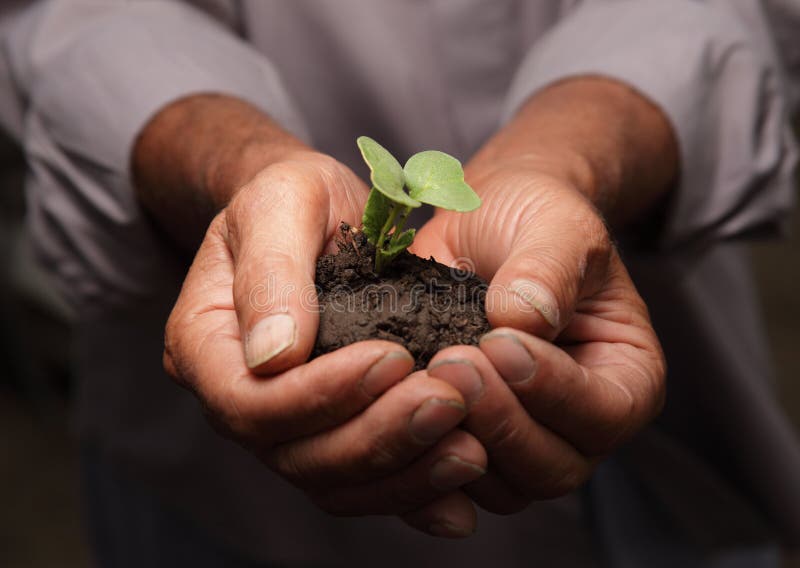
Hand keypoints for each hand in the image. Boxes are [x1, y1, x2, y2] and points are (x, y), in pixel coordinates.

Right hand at [163, 152, 486, 536]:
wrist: (314, 213)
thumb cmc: (290, 198)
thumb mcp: (278, 203)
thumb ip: (271, 272)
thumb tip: (273, 355)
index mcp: (204, 345)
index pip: (249, 402)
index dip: (320, 394)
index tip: (393, 356)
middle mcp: (237, 398)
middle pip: (296, 454)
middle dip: (376, 436)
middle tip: (449, 403)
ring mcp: (283, 424)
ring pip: (333, 480)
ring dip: (403, 473)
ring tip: (470, 449)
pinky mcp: (329, 431)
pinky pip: (363, 482)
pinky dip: (411, 490)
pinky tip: (460, 489)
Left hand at [413, 162, 665, 512]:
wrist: (483, 224)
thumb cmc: (534, 219)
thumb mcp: (556, 224)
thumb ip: (550, 268)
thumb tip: (527, 318)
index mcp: (625, 376)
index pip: (605, 414)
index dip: (554, 390)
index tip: (500, 343)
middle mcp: (578, 422)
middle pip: (552, 467)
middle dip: (500, 421)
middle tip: (452, 362)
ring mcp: (523, 439)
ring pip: (501, 485)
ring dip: (457, 440)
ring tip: (424, 377)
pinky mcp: (468, 438)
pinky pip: (448, 474)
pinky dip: (422, 452)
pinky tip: (395, 406)